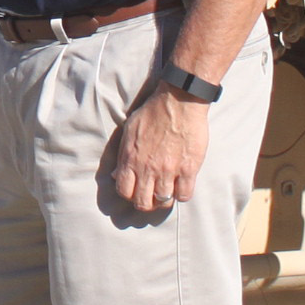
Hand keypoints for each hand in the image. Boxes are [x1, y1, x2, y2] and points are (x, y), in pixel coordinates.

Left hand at [110, 84, 210, 212]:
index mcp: (131, 159)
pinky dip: (182, 194)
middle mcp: (148, 168)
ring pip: (163, 201)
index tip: (136, 191)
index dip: (129, 195)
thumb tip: (116, 174)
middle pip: (143, 202)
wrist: (179, 101)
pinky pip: (185, 194)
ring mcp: (169, 170)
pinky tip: (181, 186)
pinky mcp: (188, 168)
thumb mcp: (130, 131)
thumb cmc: (153, 112)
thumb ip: (123, 155)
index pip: (124, 191)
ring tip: (167, 191)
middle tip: (152, 198)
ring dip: (164, 199)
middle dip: (146, 203)